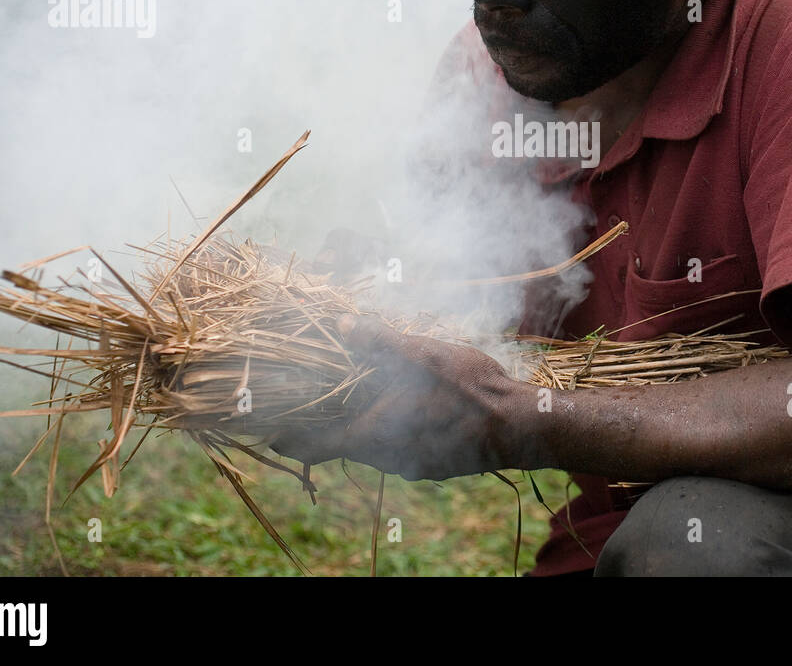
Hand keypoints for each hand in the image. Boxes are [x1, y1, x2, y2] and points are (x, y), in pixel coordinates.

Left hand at [269, 315, 531, 480]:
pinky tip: (410, 405)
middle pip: (342, 446)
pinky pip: (401, 449)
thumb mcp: (425, 354)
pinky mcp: (435, 467)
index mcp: (373, 435)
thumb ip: (381, 341)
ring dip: (365, 423)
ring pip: (374, 448)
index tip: (268, 426)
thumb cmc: (472, 390)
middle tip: (319, 393)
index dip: (286, 438)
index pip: (312, 447)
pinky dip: (393, 430)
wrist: (524, 426)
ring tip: (366, 392)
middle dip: (328, 422)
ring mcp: (413, 467)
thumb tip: (340, 323)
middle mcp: (387, 460)